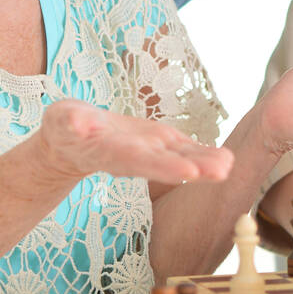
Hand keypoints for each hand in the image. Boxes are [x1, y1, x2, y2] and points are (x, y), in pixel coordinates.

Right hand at [36, 99, 234, 185]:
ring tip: (230, 165)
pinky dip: (205, 154)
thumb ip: (70, 121)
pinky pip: (185, 150)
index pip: (142, 161)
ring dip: (206, 164)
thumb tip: (77, 123)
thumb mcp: (62, 120)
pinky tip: (227, 158)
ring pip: (182, 159)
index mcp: (114, 152)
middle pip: (169, 165)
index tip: (188, 173)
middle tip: (222, 172)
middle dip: (194, 169)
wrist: (75, 141)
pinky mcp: (160, 144)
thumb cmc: (66, 128)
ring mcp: (151, 153)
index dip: (164, 167)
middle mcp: (138, 157)